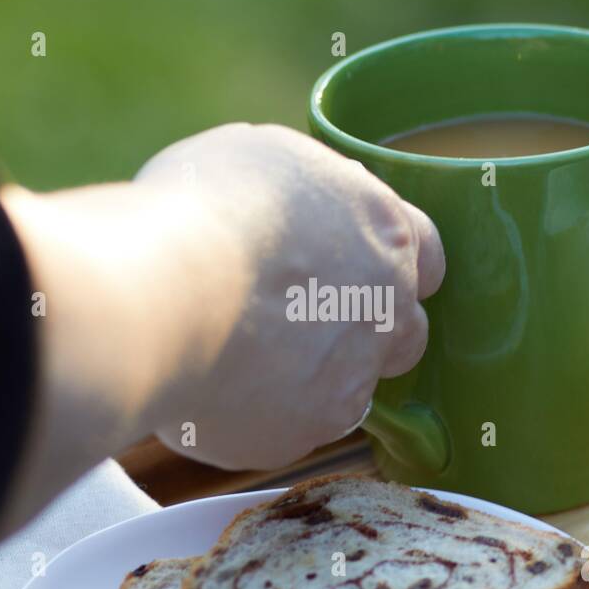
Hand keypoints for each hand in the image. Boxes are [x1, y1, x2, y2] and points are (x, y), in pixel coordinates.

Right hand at [135, 123, 443, 468]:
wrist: (164, 294)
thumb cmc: (200, 209)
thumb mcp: (260, 158)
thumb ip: (300, 193)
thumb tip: (293, 206)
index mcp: (381, 229)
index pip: (424, 252)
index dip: (385, 262)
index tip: (348, 268)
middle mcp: (387, 305)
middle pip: (403, 330)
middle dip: (363, 331)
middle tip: (293, 321)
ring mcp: (354, 374)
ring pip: (346, 386)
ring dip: (308, 378)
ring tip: (237, 357)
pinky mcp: (309, 429)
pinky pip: (291, 428)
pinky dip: (257, 415)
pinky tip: (209, 388)